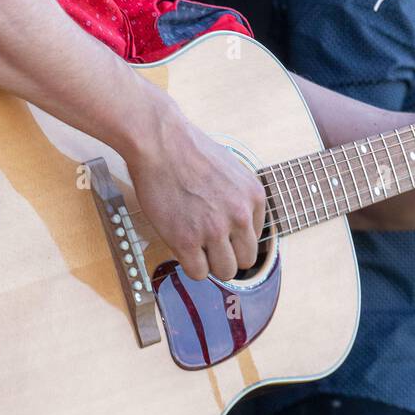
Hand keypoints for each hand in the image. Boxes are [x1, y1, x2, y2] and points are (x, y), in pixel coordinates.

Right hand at [126, 91, 267, 282]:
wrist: (160, 141)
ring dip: (210, 263)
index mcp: (254, 197)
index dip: (234, 238)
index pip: (255, 238)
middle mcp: (240, 215)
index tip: (219, 231)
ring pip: (225, 271)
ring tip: (194, 246)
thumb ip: (239, 199)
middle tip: (208, 245)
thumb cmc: (189, 151)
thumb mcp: (231, 170)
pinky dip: (190, 265)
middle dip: (227, 255)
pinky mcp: (186, 240)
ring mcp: (213, 230)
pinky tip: (181, 247)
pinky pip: (198, 273)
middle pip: (245, 260)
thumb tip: (238, 228)